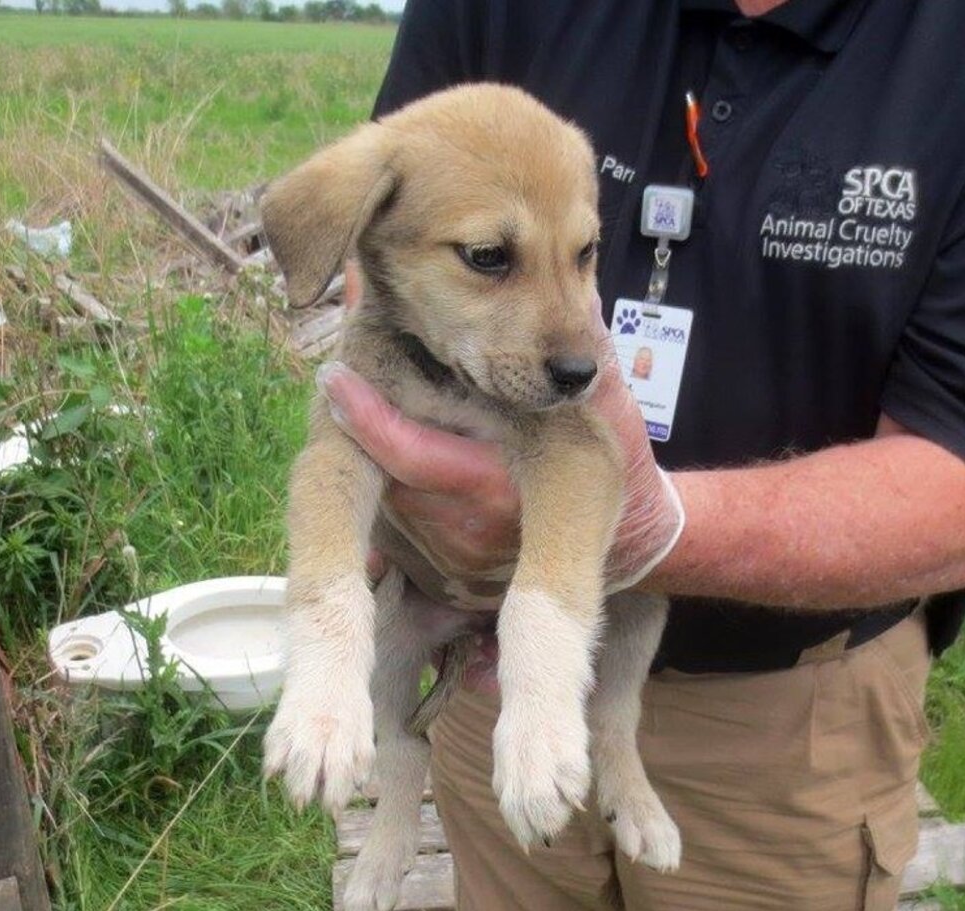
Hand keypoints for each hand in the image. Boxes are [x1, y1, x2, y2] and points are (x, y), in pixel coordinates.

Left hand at [318, 317, 683, 595]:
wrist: (631, 541)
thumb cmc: (615, 461)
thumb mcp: (602, 399)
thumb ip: (568, 345)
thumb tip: (544, 280)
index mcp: (499, 486)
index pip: (410, 453)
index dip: (366, 415)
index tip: (332, 374)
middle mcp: (466, 532)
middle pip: (382, 475)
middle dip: (357, 424)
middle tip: (336, 375)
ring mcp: (451, 560)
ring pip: (382, 500)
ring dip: (366, 453)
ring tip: (358, 399)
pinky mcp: (442, 577)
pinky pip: (393, 527)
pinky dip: (384, 484)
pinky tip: (382, 449)